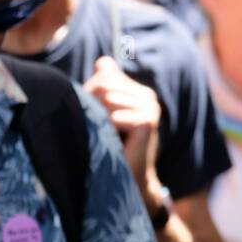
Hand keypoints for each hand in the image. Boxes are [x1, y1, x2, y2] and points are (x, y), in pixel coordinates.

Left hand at [84, 56, 161, 200]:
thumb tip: (103, 61)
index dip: (91, 95)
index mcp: (138, 90)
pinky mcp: (148, 121)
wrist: (128, 179)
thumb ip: (104, 85)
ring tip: (107, 137)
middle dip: (93, 107)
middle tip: (101, 130)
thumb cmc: (109, 146)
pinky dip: (108, 130)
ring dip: (99, 120)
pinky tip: (115, 142)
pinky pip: (115, 116)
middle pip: (103, 86)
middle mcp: (148, 95)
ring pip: (108, 99)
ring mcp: (151, 107)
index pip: (104, 76)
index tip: (97, 118)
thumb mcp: (103, 113)